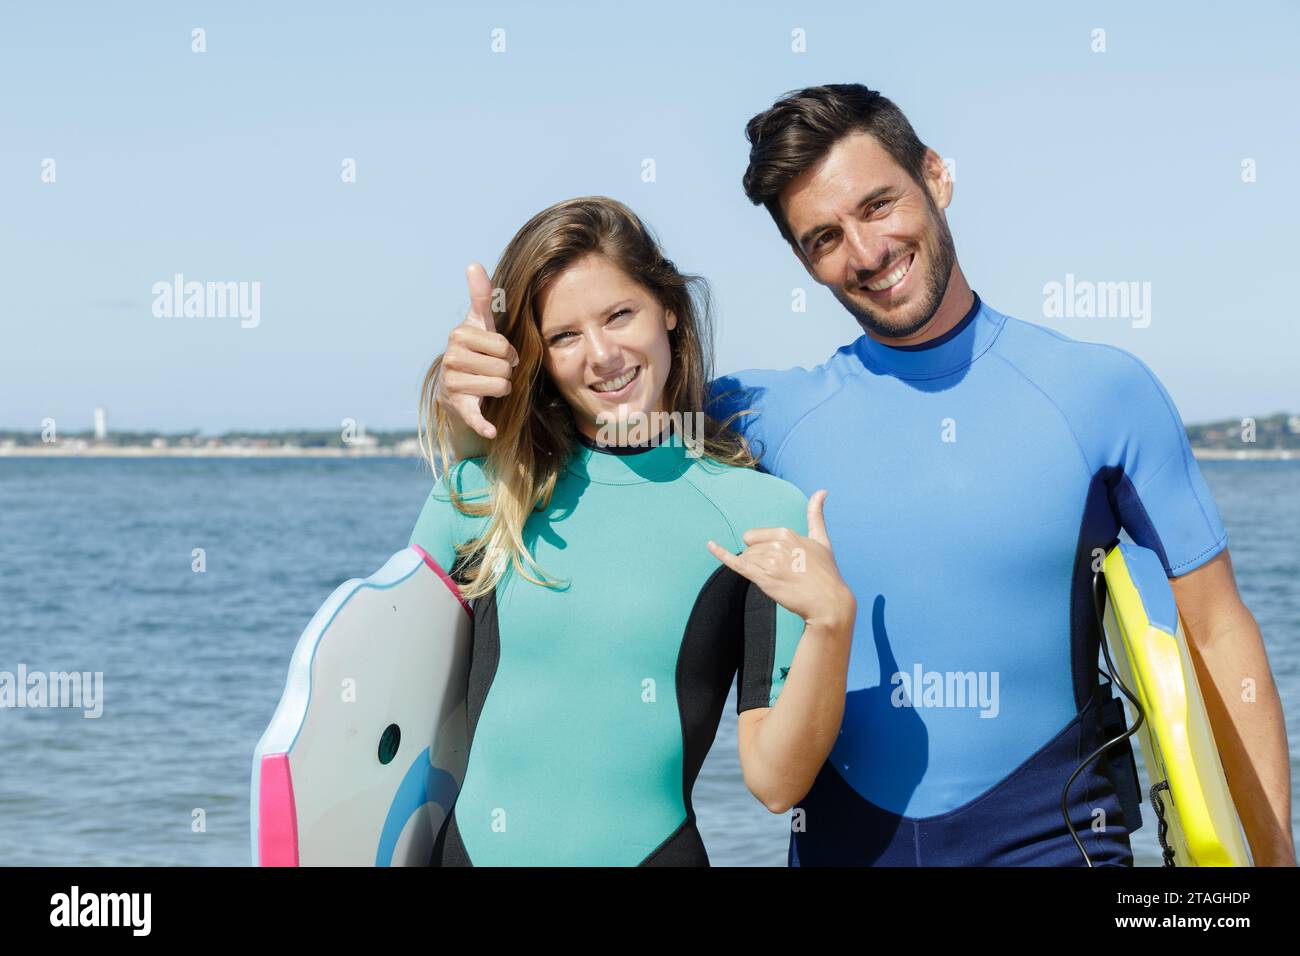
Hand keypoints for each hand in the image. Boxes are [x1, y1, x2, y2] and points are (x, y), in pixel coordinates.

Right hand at [438, 263, 519, 440]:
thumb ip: (480, 295)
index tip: (502, 354)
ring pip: (500, 386)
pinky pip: (475, 415)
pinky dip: (484, 424)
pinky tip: (491, 429)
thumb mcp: (480, 322)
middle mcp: (451, 358)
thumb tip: (473, 263)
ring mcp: (452, 384)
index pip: (502, 345)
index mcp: (458, 336)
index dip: (509, 352)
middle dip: (507, 371)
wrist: (459, 386)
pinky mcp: (458, 407)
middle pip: (503, 367)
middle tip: (495, 371)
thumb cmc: (477, 350)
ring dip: (503, 388)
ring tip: (490, 385)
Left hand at [706, 490, 855, 632]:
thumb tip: (822, 490)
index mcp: (786, 533)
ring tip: (781, 580)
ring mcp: (768, 561)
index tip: (783, 562)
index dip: (764, 550)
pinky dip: (722, 554)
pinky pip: (736, 563)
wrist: (828, 602)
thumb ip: (815, 514)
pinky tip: (711, 545)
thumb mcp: (822, 539)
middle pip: (750, 549)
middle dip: (760, 560)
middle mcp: (775, 544)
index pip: (755, 537)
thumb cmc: (826, 573)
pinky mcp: (762, 578)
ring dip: (758, 570)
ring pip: (747, 560)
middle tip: (783, 573)